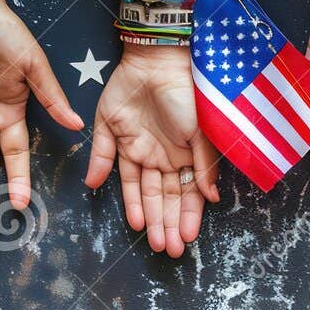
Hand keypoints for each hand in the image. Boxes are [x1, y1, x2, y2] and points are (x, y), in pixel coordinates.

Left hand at [86, 45, 219, 258]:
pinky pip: (104, 156)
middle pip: (160, 196)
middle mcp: (160, 157)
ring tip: (143, 231)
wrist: (161, 61)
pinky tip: (96, 187)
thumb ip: (206, 166)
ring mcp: (136, 146)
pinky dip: (98, 170)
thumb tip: (213, 198)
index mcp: (185, 158)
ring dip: (138, 208)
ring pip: (136, 185)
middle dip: (164, 222)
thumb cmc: (191, 95)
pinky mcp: (111, 131)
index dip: (185, 218)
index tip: (184, 240)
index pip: (184, 196)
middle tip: (165, 248)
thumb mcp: (205, 132)